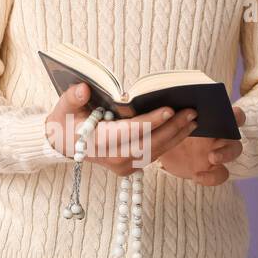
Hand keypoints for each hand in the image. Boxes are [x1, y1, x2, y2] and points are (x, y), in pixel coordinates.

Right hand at [45, 83, 200, 176]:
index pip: (129, 132)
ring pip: (155, 152)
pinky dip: (170, 142)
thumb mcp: (63, 107)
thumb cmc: (65, 121)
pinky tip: (182, 129)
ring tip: (193, 120)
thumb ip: (73, 98)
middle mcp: (112, 159)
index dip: (150, 121)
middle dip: (172, 128)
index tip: (169, 109)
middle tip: (191, 112)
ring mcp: (122, 166)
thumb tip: (84, 89)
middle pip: (148, 144)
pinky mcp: (129, 168)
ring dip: (176, 136)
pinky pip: (154, 155)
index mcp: (97, 143)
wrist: (63, 144)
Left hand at [158, 106, 246, 184]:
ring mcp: (218, 152)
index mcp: (211, 120)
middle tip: (221, 132)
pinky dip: (211, 177)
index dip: (235, 114)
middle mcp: (219, 134)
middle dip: (232, 132)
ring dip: (226, 154)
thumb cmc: (168, 129)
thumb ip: (172, 116)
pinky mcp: (213, 169)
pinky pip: (220, 174)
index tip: (233, 114)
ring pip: (233, 152)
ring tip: (213, 157)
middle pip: (235, 132)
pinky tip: (197, 177)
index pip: (230, 115)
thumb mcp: (168, 122)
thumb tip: (168, 108)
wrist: (162, 150)